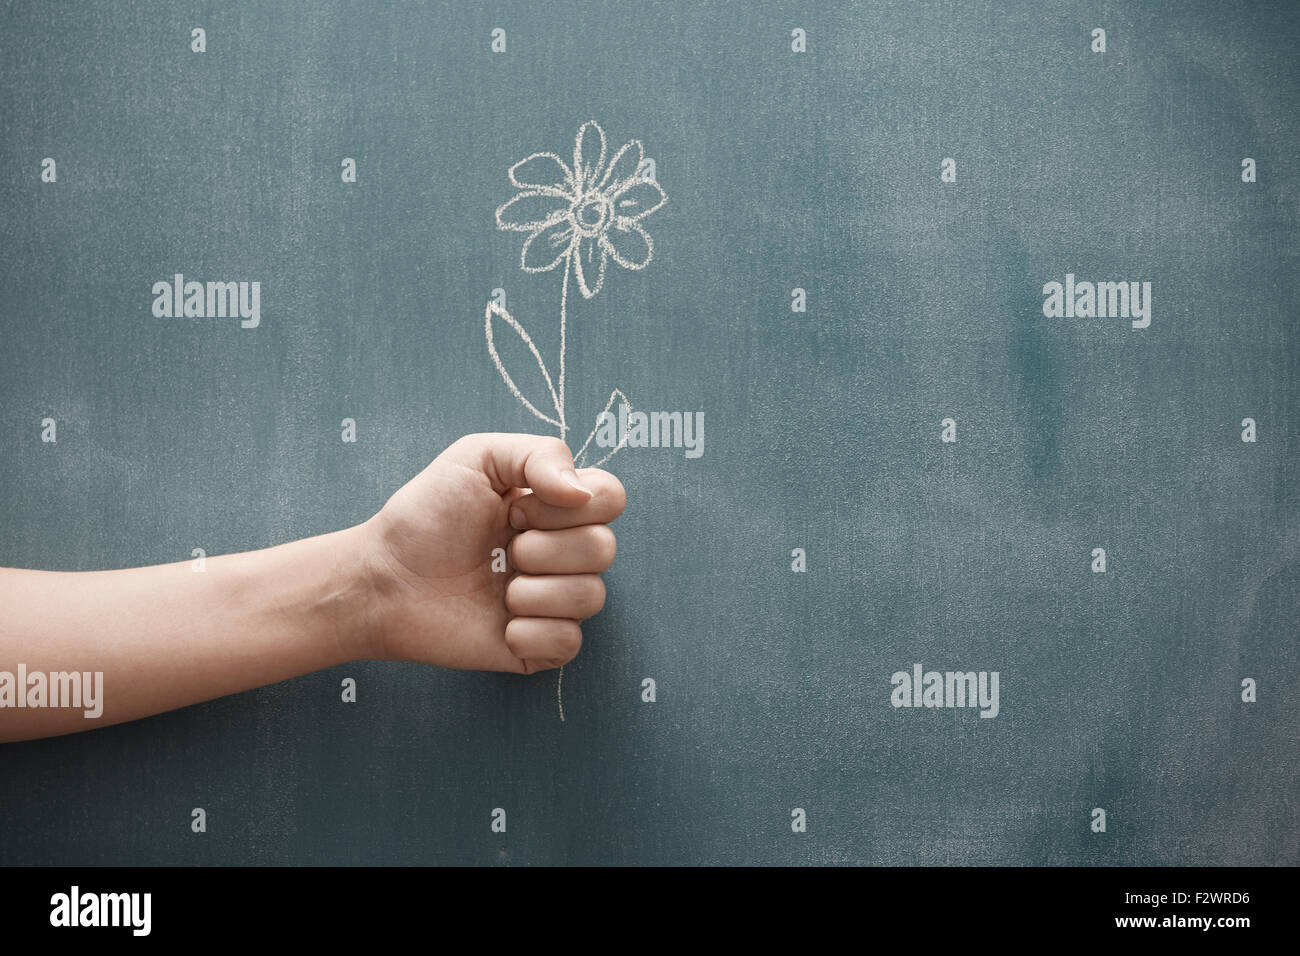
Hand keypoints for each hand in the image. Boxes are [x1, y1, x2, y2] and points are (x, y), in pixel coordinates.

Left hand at [358, 433, 625, 673]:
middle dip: (545, 549)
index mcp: (558, 507)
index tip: (517, 508)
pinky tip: (500, 625)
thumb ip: (541, 454)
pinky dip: (531, 632)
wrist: (385, 578)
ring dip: (535, 592)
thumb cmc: (426, 515)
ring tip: (497, 589)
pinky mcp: (540, 646)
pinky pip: (569, 642)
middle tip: (501, 549)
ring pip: (591, 597)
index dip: (569, 505)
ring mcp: (555, 601)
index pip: (611, 497)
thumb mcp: (477, 457)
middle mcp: (565, 553)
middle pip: (604, 549)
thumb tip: (582, 494)